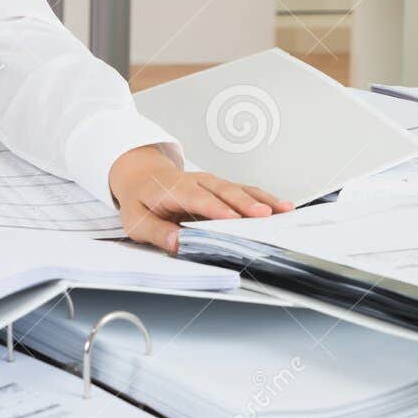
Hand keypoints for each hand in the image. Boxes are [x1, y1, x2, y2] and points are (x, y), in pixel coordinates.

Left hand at [106, 144, 292, 252]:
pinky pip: (243, 192)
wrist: (140, 174)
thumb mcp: (135, 220)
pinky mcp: (220, 188)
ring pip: (238, 189)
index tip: (233, 219)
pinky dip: (262, 199)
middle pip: (223, 191)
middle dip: (244, 203)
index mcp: (172, 189)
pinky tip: (280, 207)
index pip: (196, 198)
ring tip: (282, 210)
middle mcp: (196, 182)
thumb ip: (156, 231)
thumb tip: (177, 242)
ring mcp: (210, 183)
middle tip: (264, 215)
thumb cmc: (140, 199)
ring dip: (260, 200)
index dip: (215, 208)